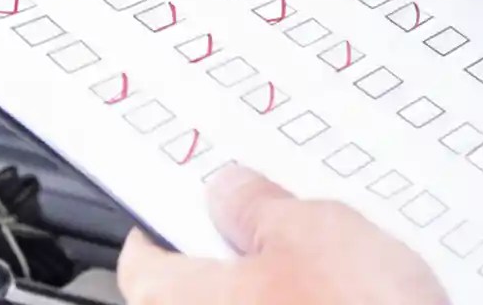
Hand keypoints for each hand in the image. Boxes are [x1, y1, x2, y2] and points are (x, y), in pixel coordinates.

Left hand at [115, 165, 447, 303]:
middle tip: (289, 230)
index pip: (142, 257)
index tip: (203, 202)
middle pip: (197, 290)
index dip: (174, 220)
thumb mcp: (313, 229)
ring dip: (281, 292)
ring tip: (340, 276)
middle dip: (240, 257)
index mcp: (175, 301)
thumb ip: (257, 205)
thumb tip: (231, 190)